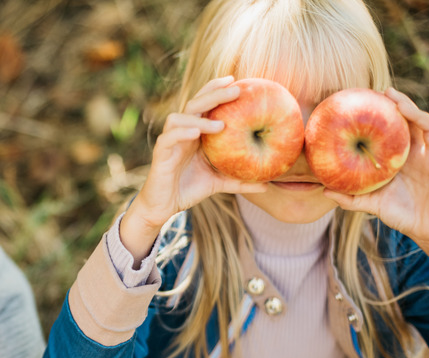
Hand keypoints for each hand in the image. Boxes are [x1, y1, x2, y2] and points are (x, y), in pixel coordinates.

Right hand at [121, 76, 266, 260]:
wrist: (164, 206)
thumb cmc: (189, 189)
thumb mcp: (218, 184)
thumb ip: (240, 182)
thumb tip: (267, 186)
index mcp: (195, 133)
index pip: (204, 104)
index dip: (217, 89)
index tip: (237, 81)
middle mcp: (182, 132)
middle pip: (195, 103)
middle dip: (214, 93)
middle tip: (236, 88)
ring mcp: (170, 141)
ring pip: (179, 117)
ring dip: (200, 117)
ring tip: (222, 124)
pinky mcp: (160, 153)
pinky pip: (169, 137)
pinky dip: (182, 132)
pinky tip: (196, 134)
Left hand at [323, 88, 428, 247]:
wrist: (425, 231)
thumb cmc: (399, 214)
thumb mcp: (371, 204)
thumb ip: (350, 198)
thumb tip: (323, 190)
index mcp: (400, 156)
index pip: (394, 127)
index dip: (386, 112)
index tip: (369, 97)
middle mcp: (418, 151)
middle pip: (413, 120)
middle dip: (402, 104)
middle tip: (387, 93)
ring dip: (420, 115)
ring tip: (404, 109)